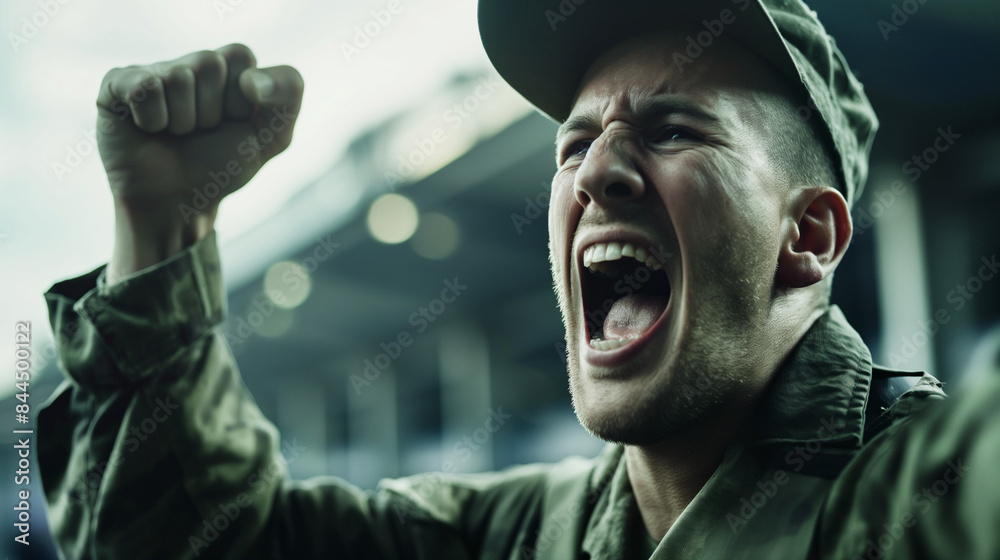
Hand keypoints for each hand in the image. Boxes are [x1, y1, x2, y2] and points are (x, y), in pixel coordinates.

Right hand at [98, 44, 303, 282]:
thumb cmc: (222, 168)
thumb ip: (288, 94)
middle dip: (212, 111)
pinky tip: (148, 130)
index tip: (233, 123)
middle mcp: (187, 65)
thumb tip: (251, 78)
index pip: (239, 54)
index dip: (240, 98)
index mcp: (226, 69)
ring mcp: (152, 72)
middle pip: (209, 63)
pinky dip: (153, 120)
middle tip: (200, 132)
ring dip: (183, 121)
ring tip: (176, 135)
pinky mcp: (118, 84)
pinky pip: (144, 87)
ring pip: (178, 77)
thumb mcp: (273, 136)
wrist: (177, 205)